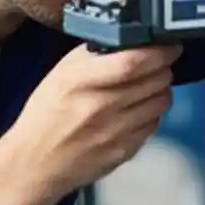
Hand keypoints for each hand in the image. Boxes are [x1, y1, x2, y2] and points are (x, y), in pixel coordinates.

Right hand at [7, 43, 182, 194]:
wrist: (34, 164)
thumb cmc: (46, 114)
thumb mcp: (60, 74)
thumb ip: (94, 55)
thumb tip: (131, 40)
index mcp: (80, 81)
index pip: (132, 62)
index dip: (159, 52)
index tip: (170, 46)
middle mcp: (100, 106)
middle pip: (155, 80)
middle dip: (163, 68)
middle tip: (158, 65)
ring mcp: (115, 132)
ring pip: (161, 101)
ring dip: (160, 90)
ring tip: (147, 88)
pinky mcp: (125, 151)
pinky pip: (154, 124)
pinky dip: (151, 113)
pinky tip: (137, 111)